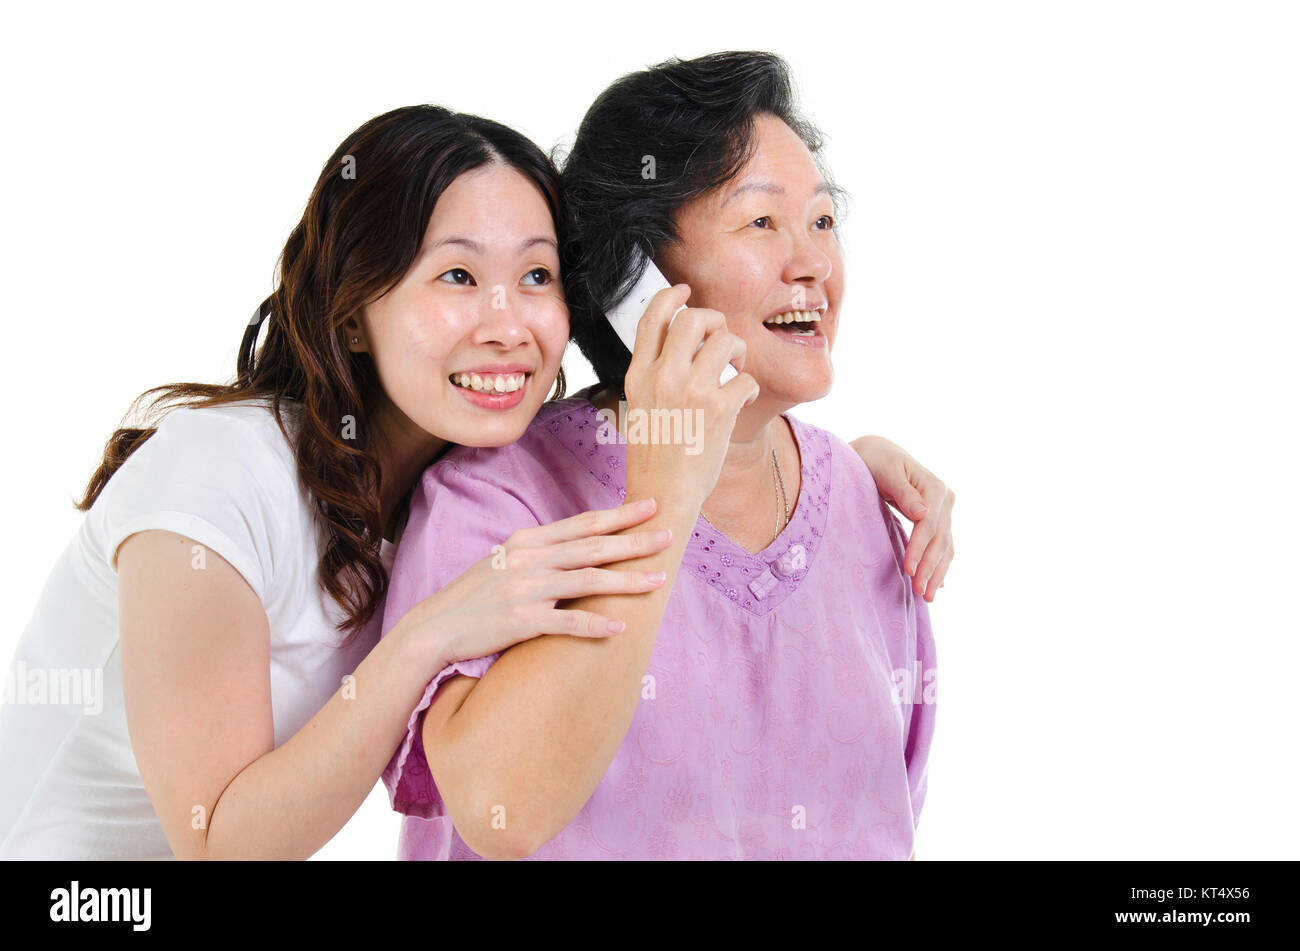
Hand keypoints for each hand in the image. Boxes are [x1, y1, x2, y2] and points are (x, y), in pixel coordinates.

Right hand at [399, 498, 674, 663]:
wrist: (435, 626)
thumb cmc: (476, 596)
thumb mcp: (505, 561)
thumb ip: (542, 552)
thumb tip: (579, 548)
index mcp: (527, 541)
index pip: (582, 524)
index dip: (619, 515)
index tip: (651, 507)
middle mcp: (529, 559)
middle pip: (592, 547)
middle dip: (634, 541)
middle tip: (669, 536)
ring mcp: (525, 590)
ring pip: (587, 581)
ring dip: (626, 581)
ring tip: (658, 582)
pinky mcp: (521, 622)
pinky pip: (567, 622)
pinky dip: (595, 624)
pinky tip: (620, 627)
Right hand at [621, 284, 759, 515]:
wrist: (663, 494)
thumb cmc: (654, 456)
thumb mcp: (640, 408)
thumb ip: (654, 375)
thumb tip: (680, 347)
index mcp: (638, 376)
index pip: (652, 319)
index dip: (671, 296)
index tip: (685, 290)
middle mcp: (663, 378)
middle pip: (693, 318)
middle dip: (714, 320)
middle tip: (721, 338)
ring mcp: (692, 392)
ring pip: (726, 340)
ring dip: (739, 350)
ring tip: (737, 369)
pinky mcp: (719, 411)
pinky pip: (746, 379)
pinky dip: (749, 387)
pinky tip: (741, 401)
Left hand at [850, 435, 954, 602]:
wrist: (877, 453)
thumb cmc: (876, 459)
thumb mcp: (886, 470)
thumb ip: (903, 491)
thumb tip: (922, 513)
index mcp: (935, 487)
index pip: (930, 524)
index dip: (920, 548)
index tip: (909, 569)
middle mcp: (945, 499)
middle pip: (941, 539)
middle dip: (931, 568)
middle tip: (920, 593)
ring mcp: (943, 510)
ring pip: (945, 546)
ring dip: (938, 573)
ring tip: (927, 596)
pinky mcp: (936, 519)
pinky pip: (941, 546)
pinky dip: (939, 565)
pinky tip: (937, 585)